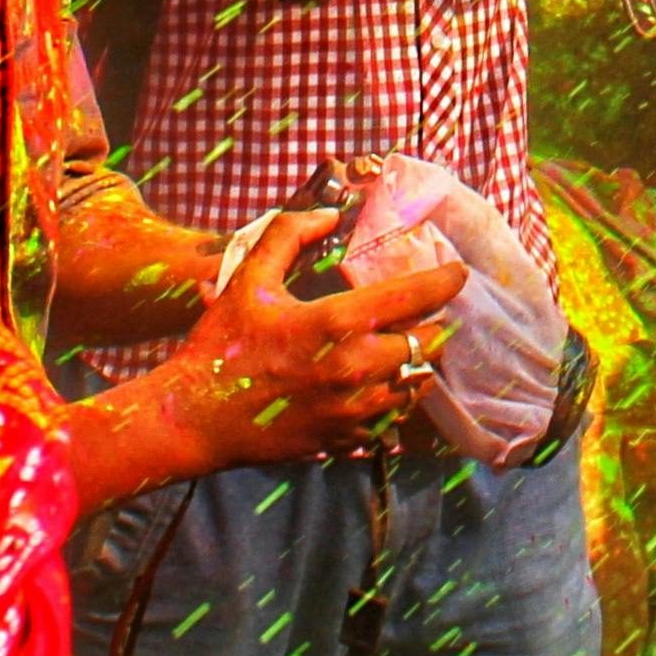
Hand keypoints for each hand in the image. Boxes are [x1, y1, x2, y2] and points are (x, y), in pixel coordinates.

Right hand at [146, 213, 469, 469]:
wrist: (196, 419)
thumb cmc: (221, 345)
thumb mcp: (249, 279)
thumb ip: (288, 235)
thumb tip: (327, 214)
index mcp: (337, 324)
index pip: (414, 297)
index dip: (444, 281)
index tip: (458, 273)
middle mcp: (355, 369)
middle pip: (426, 345)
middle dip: (431, 325)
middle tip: (425, 313)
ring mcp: (353, 411)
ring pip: (414, 386)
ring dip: (416, 365)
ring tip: (406, 349)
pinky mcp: (345, 441)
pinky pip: (390, 421)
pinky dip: (393, 401)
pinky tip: (378, 386)